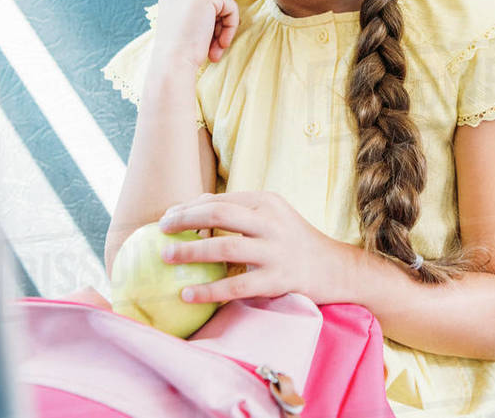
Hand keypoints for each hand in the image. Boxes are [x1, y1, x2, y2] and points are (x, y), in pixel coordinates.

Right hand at [153, 0, 238, 66]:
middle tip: (213, 49)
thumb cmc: (180, 51)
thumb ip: (200, 12)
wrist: (173, 62)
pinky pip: (231, 8)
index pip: (202, 1)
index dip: (208, 22)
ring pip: (223, 5)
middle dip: (216, 26)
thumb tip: (224, 9)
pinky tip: (221, 43)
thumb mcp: (187, 25)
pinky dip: (231, 27)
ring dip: (223, 29)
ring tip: (216, 50)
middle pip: (213, 2)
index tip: (204, 42)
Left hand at [156, 191, 351, 304]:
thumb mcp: (272, 217)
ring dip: (191, 252)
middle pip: (219, 214)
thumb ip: (239, 213)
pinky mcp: (278, 279)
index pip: (221, 200)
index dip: (189, 208)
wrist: (334, 268)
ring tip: (166, 258)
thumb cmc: (293, 242)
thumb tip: (191, 212)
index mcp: (267, 202)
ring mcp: (276, 251)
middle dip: (185, 220)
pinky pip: (237, 285)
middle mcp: (271, 222)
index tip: (166, 218)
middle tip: (161, 231)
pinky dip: (209, 290)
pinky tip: (187, 294)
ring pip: (225, 247)